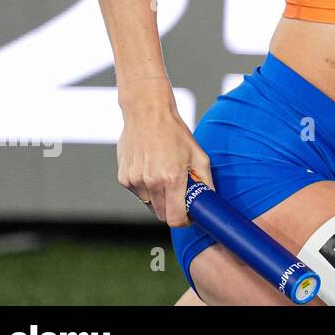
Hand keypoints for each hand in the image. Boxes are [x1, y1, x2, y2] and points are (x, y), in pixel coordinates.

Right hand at [117, 92, 212, 226]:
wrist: (147, 114)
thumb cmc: (176, 133)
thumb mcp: (199, 155)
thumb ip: (206, 181)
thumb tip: (211, 200)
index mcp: (172, 178)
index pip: (175, 219)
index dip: (184, 221)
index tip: (189, 215)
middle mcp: (151, 182)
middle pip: (162, 215)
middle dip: (173, 209)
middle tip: (181, 195)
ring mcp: (135, 181)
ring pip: (150, 204)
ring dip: (159, 198)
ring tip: (165, 175)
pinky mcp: (124, 178)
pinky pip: (139, 193)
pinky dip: (147, 188)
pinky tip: (152, 169)